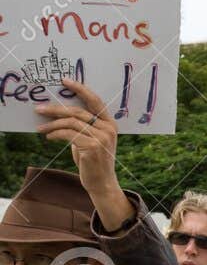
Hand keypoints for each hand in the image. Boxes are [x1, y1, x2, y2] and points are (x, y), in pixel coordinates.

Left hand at [34, 79, 117, 195]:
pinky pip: (69, 134)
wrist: (102, 183)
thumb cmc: (93, 161)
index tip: (64, 81)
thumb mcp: (90, 139)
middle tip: (40, 109)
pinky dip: (55, 134)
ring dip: (52, 124)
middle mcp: (108, 128)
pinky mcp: (93, 147)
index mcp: (110, 123)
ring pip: (71, 123)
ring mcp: (102, 138)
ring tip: (41, 128)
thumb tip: (60, 111)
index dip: (80, 89)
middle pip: (78, 111)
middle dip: (56, 109)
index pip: (95, 100)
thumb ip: (82, 125)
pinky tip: (49, 137)